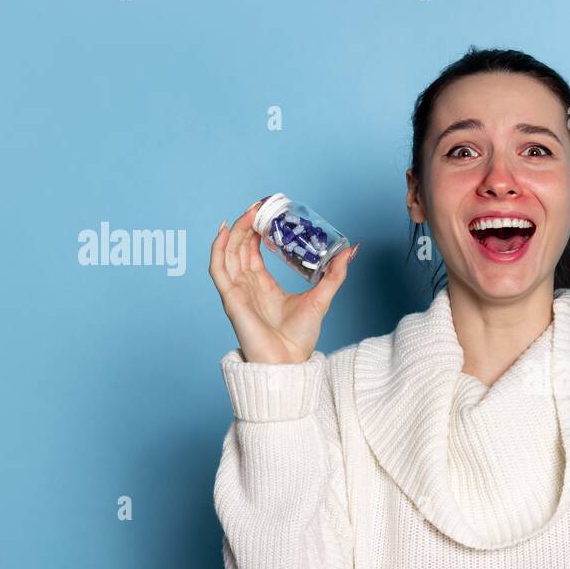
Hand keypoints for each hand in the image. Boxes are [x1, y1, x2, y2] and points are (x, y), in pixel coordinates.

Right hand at [209, 198, 357, 363]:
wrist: (290, 364)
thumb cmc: (300, 338)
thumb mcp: (322, 298)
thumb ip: (334, 274)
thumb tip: (351, 250)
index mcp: (263, 285)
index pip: (253, 251)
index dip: (256, 229)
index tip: (266, 210)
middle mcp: (247, 286)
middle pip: (239, 247)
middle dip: (247, 224)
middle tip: (258, 204)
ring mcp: (237, 291)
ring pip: (228, 253)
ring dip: (236, 230)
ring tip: (248, 211)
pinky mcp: (231, 299)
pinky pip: (218, 269)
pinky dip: (218, 249)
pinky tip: (226, 230)